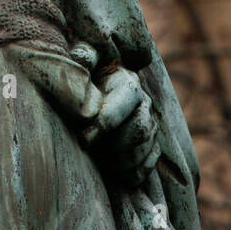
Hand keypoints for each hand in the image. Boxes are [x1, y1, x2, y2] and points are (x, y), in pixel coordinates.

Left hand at [82, 66, 160, 187]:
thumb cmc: (80, 81)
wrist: (86, 99)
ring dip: (122, 160)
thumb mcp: (80, 65)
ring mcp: (149, 125)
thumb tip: (81, 56)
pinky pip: (149, 165)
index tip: (84, 138)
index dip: (106, 123)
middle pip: (141, 128)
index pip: (127, 102)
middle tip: (92, 151)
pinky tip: (114, 172)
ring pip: (146, 148)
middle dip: (115, 145)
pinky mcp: (151, 146)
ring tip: (100, 161)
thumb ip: (82, 58)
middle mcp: (144, 103)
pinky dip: (132, 173)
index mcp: (127, 81)